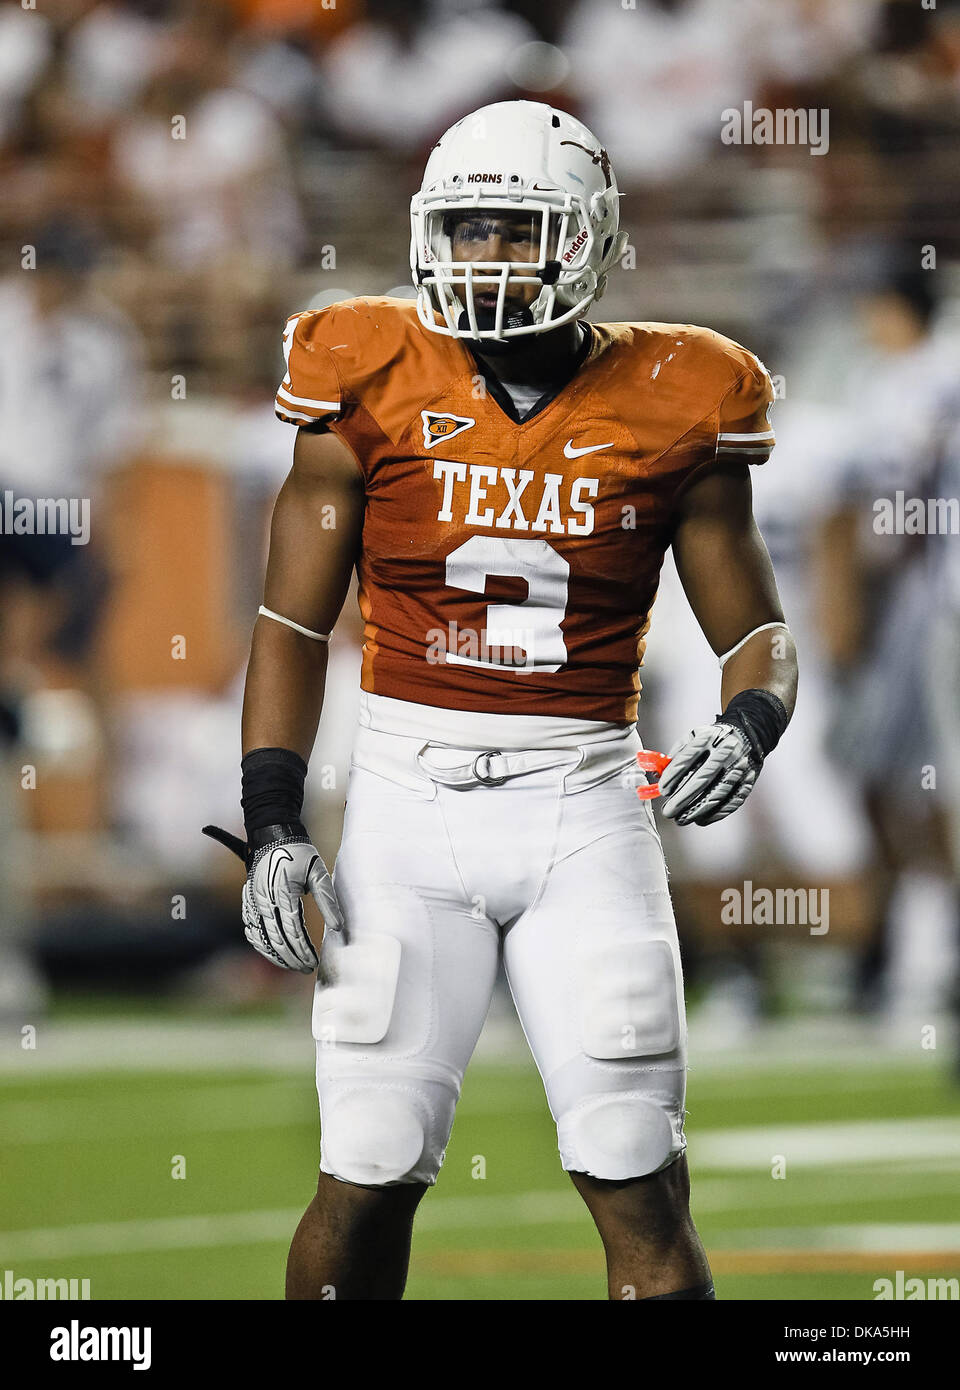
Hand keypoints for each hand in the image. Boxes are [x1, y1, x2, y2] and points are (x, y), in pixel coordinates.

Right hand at [203, 821, 342, 971]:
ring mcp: (253, 902)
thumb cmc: (300, 853)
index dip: (303, 950)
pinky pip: (251, 929)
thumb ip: (328, 901)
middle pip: (276, 939)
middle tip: (307, 968)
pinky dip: (260, 945)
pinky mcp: (248, 901)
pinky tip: (272, 953)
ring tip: (293, 965)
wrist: (272, 835)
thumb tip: (338, 927)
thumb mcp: (318, 873)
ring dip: (276, 956)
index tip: (314, 962)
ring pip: (261, 938)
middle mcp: (264, 900)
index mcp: (283, 892)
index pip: (293, 931)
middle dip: (292, 958)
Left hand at [658, 723, 760, 826]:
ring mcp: (739, 766)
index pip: (688, 757)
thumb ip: (674, 756)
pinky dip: (716, 814)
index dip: (673, 775)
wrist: (745, 737)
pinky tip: (700, 820)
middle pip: (702, 778)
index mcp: (708, 737)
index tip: (662, 791)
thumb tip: (656, 776)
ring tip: (681, 820)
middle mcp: (725, 751)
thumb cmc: (709, 742)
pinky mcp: (748, 781)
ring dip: (698, 810)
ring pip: (718, 792)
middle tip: (668, 812)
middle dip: (683, 798)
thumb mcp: (691, 739)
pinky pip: (732, 801)